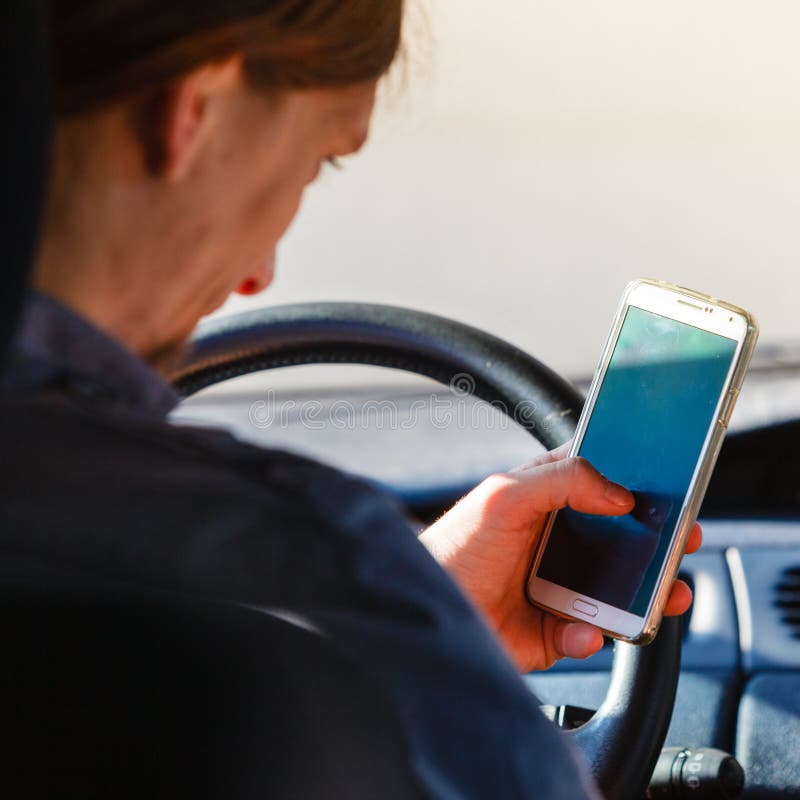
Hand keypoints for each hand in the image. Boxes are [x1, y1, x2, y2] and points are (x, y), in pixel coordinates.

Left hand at [419, 444, 701, 671]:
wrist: (430, 613)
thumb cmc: (454, 547)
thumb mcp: (503, 498)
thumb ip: (559, 481)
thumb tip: (619, 492)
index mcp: (544, 500)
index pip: (598, 481)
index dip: (633, 480)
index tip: (669, 483)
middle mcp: (556, 542)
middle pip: (621, 538)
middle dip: (656, 541)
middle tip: (684, 537)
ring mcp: (559, 587)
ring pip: (619, 591)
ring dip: (647, 594)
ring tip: (667, 594)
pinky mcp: (554, 630)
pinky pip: (590, 636)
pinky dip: (590, 636)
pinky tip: (580, 631)